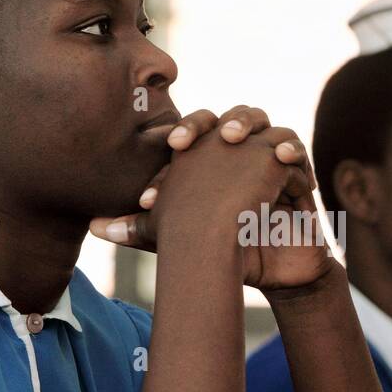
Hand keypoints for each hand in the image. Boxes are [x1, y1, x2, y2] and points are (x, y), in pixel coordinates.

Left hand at [90, 108, 334, 292]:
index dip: (185, 130)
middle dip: (222, 122)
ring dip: (254, 127)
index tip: (172, 145)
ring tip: (238, 140)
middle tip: (216, 136)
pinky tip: (281, 161)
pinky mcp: (298, 176)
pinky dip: (292, 152)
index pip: (197, 131)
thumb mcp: (180, 241)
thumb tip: (94, 226)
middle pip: (232, 118)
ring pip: (267, 127)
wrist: (274, 272)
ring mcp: (270, 162)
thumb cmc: (227, 252)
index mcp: (211, 161)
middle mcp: (241, 155)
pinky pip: (296, 154)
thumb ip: (142, 229)